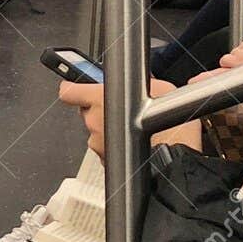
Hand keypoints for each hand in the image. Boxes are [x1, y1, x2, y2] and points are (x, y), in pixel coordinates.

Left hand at [59, 76, 182, 159]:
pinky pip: (104, 148)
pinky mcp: (104, 158)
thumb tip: (131, 84)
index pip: (69, 91)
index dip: (71, 90)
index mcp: (100, 98)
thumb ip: (133, 86)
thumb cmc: (168, 123)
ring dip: (107, 130)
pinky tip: (132, 143)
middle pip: (87, 112)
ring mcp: (97, 141)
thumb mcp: (158, 88)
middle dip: (99, 111)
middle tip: (120, 112)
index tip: (72, 89)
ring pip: (96, 131)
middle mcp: (94, 120)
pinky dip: (114, 146)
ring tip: (131, 130)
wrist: (173, 157)